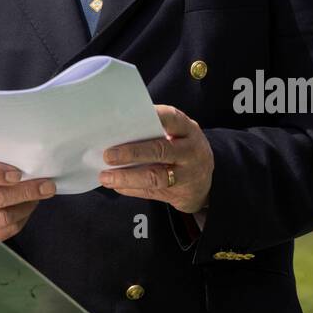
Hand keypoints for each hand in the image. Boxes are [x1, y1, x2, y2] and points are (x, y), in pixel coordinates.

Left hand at [98, 105, 212, 214]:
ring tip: (106, 176)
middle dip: (132, 152)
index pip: (171, 118)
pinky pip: (152, 193)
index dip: (151, 117)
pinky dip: (131, 189)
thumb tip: (116, 132)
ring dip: (127, 177)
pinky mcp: (180, 194)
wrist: (206, 180)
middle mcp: (191, 151)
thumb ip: (155, 131)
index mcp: (188, 129)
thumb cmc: (181, 147)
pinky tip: (116, 185)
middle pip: (160, 150)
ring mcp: (187, 174)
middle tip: (108, 155)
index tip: (127, 119)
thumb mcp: (178, 134)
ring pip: (156, 177)